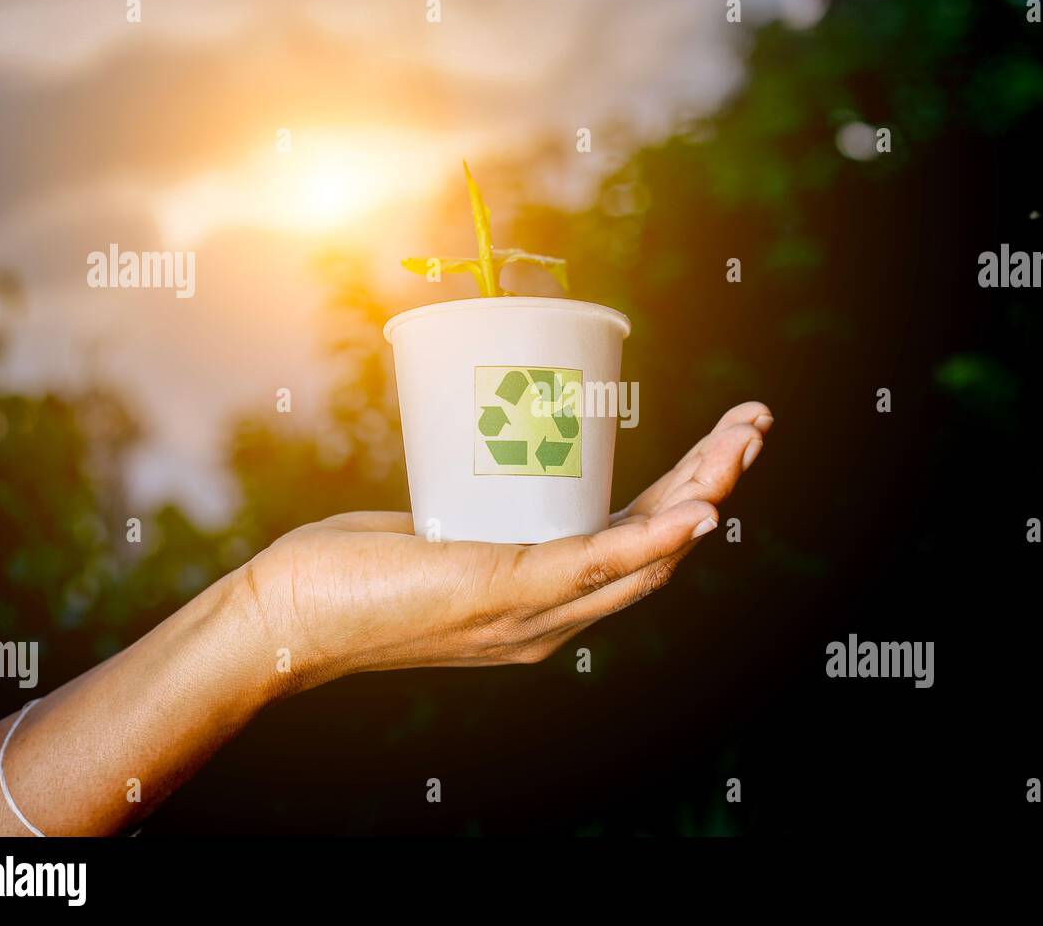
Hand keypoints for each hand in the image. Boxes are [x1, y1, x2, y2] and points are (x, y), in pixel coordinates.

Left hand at [237, 401, 771, 689]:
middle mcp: (553, 616)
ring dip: (702, 494)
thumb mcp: (440, 532)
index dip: (688, 492)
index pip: (636, 544)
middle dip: (714, 481)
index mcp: (544, 600)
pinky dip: (651, 540)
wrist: (287, 619)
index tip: (721, 440)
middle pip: (659, 549)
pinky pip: (593, 564)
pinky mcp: (504, 594)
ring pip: (642, 553)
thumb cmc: (353, 573)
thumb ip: (479, 507)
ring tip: (742, 441)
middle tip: (754, 423)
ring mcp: (533, 611)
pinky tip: (697, 514)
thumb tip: (494, 450)